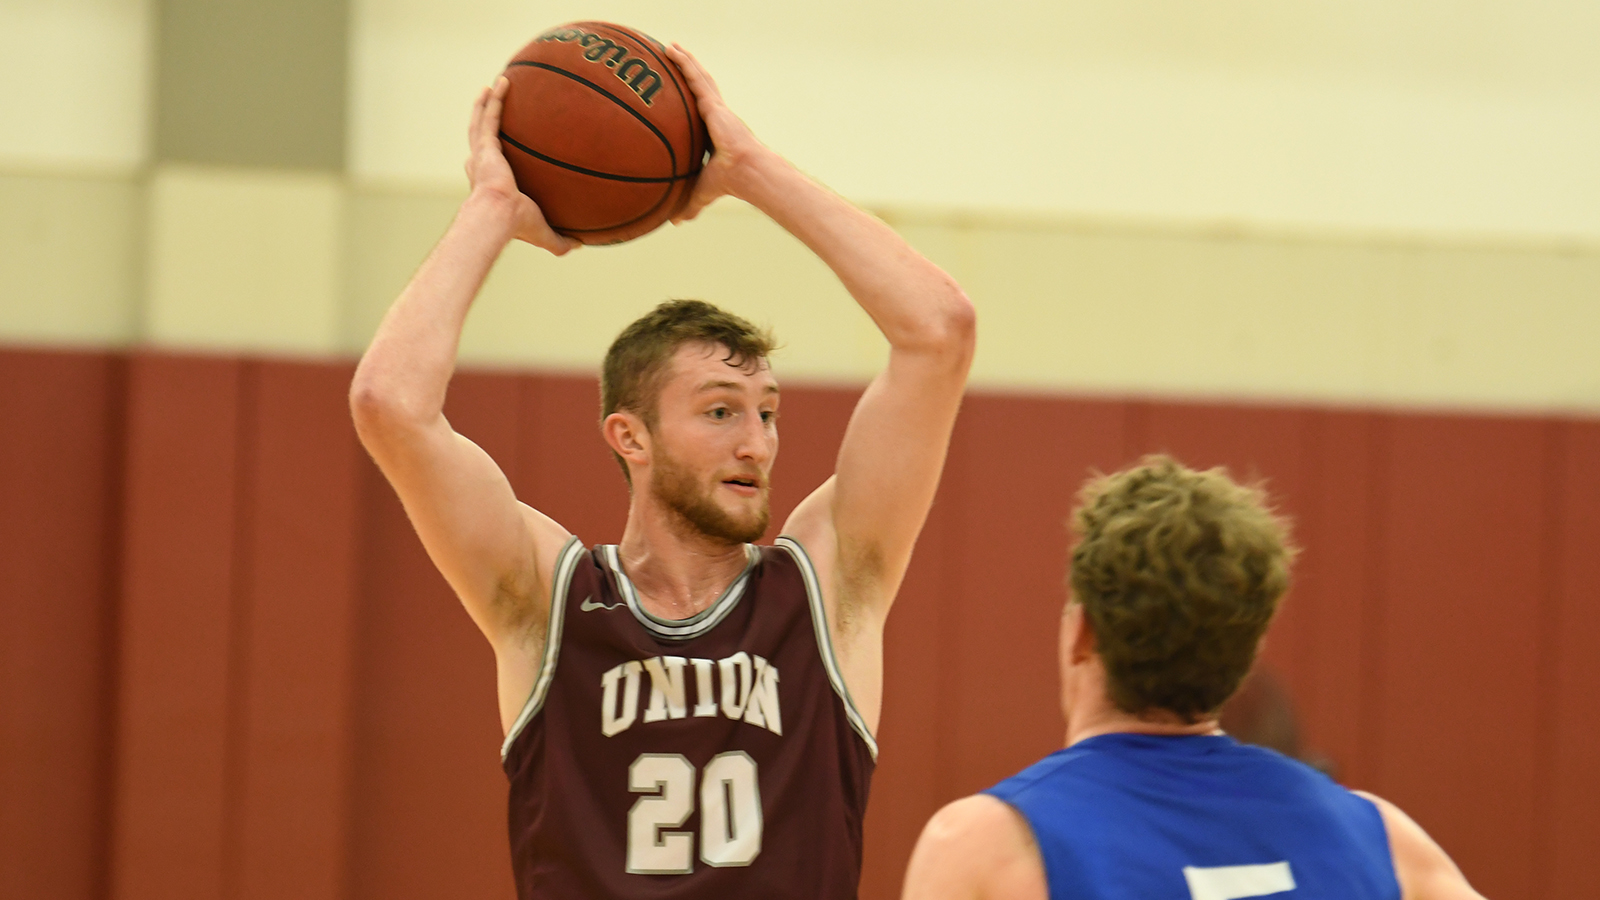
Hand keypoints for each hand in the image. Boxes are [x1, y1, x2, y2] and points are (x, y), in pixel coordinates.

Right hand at [465, 77, 578, 254]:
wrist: (498, 216)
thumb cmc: (517, 226)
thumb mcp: (543, 234)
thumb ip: (560, 241)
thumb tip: (582, 245)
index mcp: (490, 184)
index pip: (485, 168)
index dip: (487, 157)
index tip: (494, 148)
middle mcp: (482, 166)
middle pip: (480, 138)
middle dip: (483, 122)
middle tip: (490, 108)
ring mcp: (481, 153)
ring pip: (481, 122)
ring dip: (486, 103)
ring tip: (493, 85)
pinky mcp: (485, 145)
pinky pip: (490, 115)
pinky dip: (495, 98)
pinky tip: (504, 81)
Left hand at [665, 43, 771, 223]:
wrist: (745, 172)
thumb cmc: (729, 183)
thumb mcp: (701, 192)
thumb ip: (689, 203)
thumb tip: (674, 221)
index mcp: (713, 133)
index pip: (698, 113)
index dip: (689, 101)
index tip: (677, 94)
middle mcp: (715, 116)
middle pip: (697, 89)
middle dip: (686, 73)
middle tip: (671, 58)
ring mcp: (715, 108)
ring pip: (697, 78)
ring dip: (684, 61)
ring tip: (670, 46)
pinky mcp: (713, 104)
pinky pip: (695, 78)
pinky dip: (684, 63)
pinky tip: (672, 49)